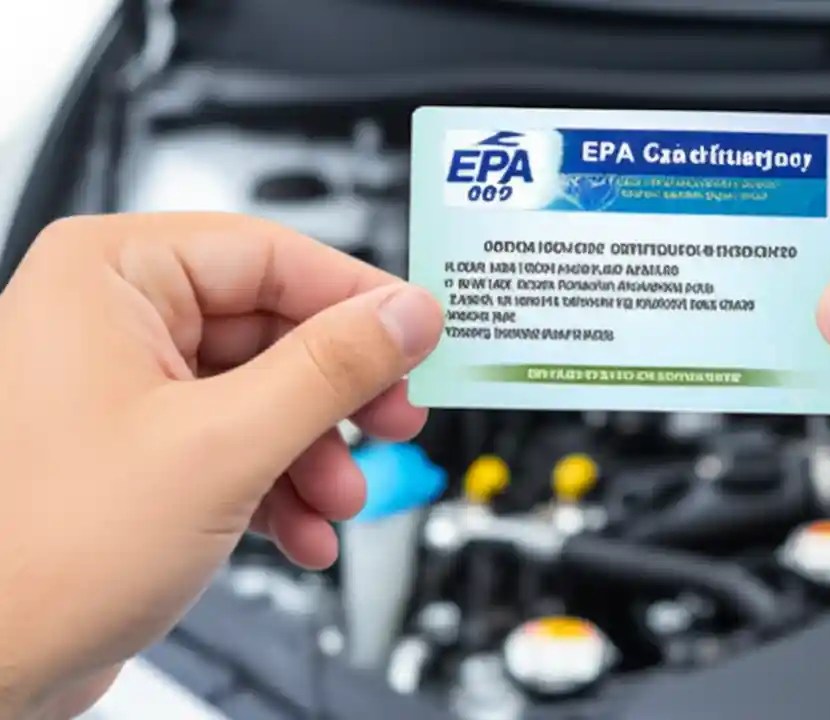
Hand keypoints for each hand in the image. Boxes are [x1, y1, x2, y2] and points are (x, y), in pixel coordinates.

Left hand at [0, 214, 440, 717]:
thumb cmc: (42, 553)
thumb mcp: (226, 445)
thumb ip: (332, 369)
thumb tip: (407, 315)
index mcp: (110, 275)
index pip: (271, 253)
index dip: (357, 299)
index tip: (421, 336)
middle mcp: (111, 318)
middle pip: (273, 328)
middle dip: (337, 397)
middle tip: (393, 423)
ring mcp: (122, 385)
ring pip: (262, 392)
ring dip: (314, 454)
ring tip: (337, 501)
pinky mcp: (136, 449)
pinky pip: (234, 441)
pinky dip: (278, 485)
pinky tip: (301, 530)